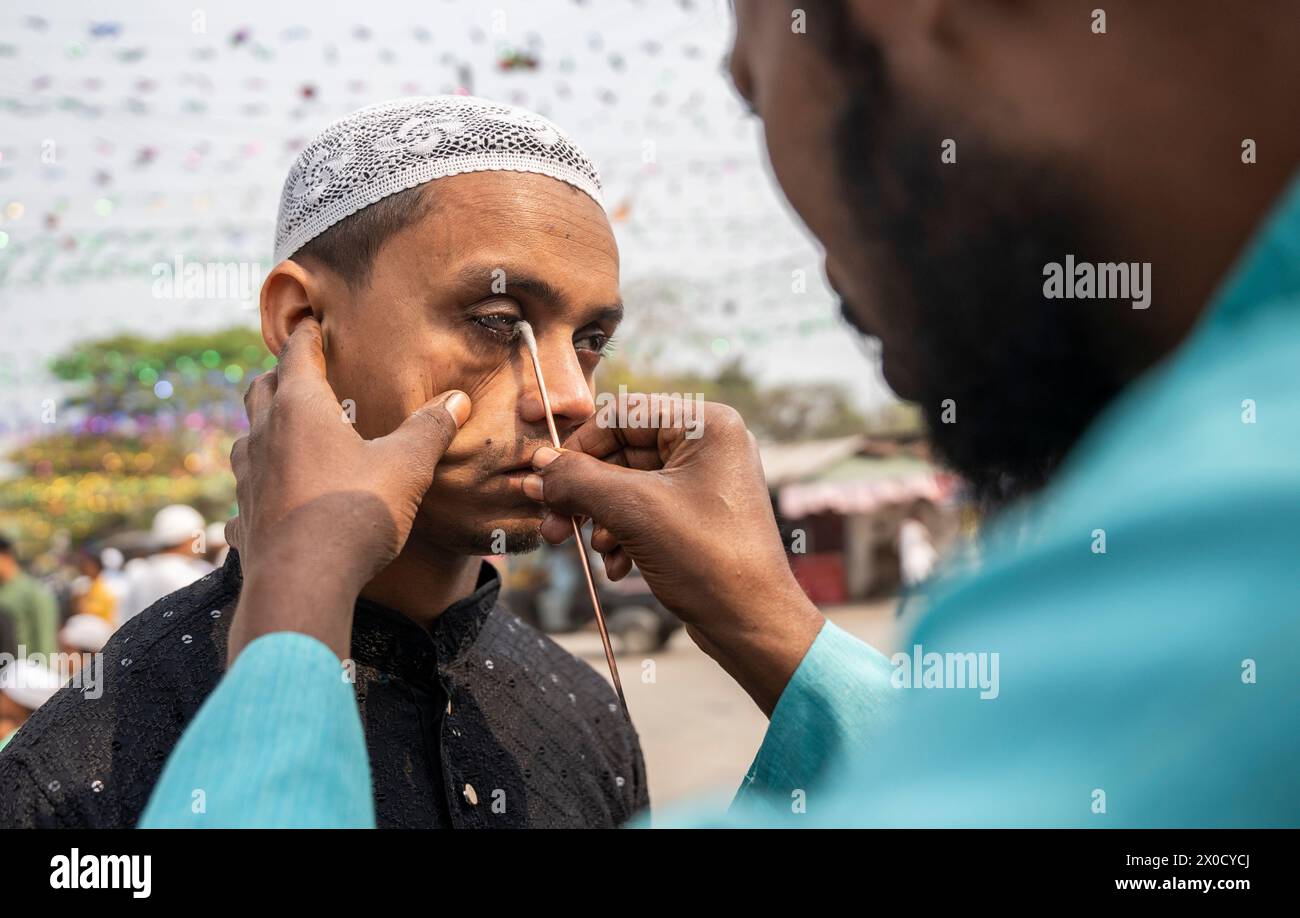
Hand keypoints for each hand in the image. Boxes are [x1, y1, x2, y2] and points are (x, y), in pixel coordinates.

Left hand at [225, 317, 470, 660]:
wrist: (304, 581)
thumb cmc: (355, 512)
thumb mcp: (407, 465)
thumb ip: (431, 428)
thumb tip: (457, 399)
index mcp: (300, 409)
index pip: (296, 353)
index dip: (306, 335)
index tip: (311, 322)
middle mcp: (264, 435)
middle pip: (260, 389)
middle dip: (280, 377)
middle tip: (301, 374)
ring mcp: (246, 478)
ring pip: (247, 439)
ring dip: (265, 430)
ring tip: (287, 436)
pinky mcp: (242, 519)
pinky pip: (244, 496)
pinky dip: (258, 489)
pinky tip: (273, 503)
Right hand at [523, 395, 823, 714]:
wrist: (752, 623)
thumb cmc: (708, 559)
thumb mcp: (632, 511)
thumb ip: (578, 481)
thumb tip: (538, 468)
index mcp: (706, 425)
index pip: (622, 416)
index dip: (578, 447)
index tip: (546, 480)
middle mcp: (709, 446)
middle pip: (622, 454)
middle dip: (586, 495)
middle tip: (555, 526)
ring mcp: (705, 482)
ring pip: (628, 487)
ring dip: (602, 520)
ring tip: (596, 551)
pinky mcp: (697, 517)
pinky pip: (645, 512)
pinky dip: (624, 536)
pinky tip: (618, 565)